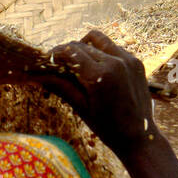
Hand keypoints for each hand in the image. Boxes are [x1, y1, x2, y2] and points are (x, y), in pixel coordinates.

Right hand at [37, 30, 157, 159]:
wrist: (140, 137)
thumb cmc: (108, 128)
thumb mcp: (81, 108)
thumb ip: (61, 87)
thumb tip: (37, 77)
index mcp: (99, 75)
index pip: (70, 52)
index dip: (55, 54)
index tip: (47, 60)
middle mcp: (115, 62)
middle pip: (82, 44)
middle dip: (67, 52)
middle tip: (59, 65)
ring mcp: (128, 60)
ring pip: (98, 40)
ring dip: (84, 47)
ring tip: (78, 63)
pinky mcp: (136, 62)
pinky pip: (114, 48)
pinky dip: (101, 53)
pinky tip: (97, 69)